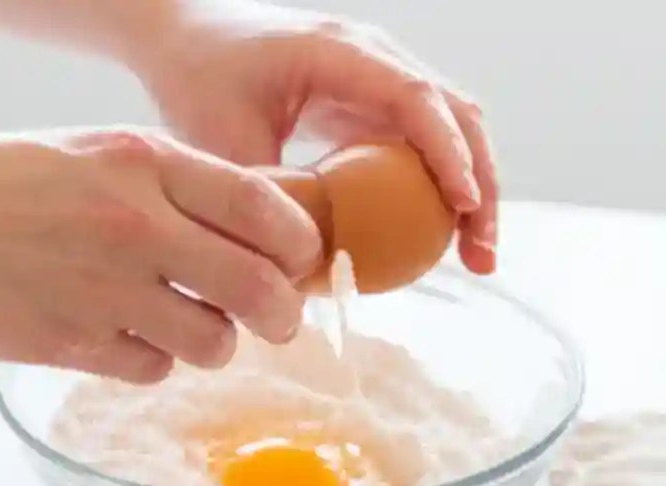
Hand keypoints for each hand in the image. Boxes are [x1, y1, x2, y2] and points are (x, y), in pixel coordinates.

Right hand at [0, 127, 319, 382]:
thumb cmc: (4, 183)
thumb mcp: (97, 154)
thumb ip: (177, 186)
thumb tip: (264, 232)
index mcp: (143, 162)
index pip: (263, 209)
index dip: (299, 245)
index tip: (301, 262)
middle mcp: (132, 224)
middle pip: (257, 289)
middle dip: (282, 313)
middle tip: (277, 319)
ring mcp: (102, 289)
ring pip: (213, 343)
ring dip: (213, 341)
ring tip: (185, 323)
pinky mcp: (72, 344)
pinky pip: (154, 370)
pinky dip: (153, 360)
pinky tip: (124, 334)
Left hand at [135, 0, 498, 273]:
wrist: (184, 36)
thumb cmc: (196, 77)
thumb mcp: (218, 138)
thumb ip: (261, 195)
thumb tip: (299, 269)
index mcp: (340, 52)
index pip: (415, 97)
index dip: (446, 151)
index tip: (463, 206)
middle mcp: (375, 57)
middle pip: (456, 113)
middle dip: (480, 183)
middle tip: (481, 254)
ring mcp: (382, 78)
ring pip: (454, 129)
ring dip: (473, 190)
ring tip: (475, 258)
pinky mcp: (376, 104)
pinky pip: (426, 144)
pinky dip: (442, 189)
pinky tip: (441, 241)